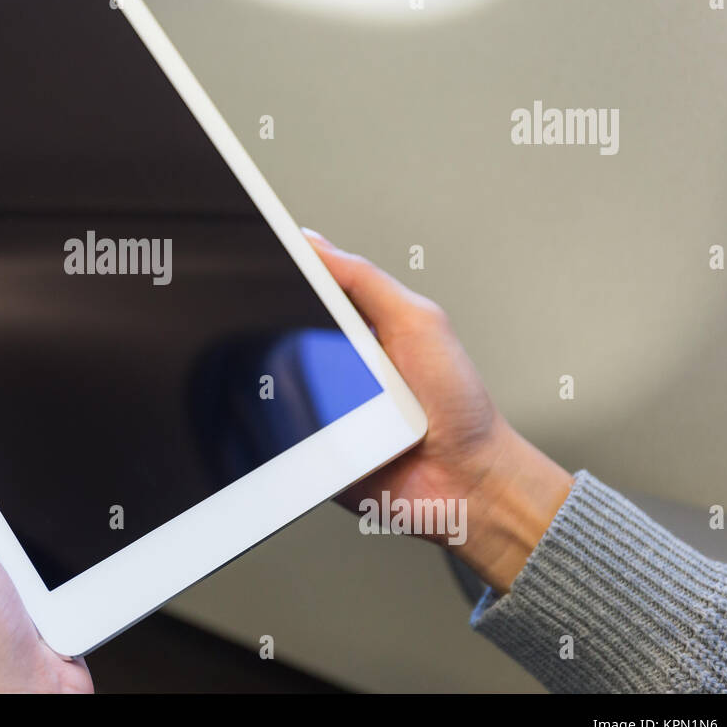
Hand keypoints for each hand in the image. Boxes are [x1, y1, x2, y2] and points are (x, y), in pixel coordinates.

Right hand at [302, 229, 571, 592]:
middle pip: (279, 330)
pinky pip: (277, 428)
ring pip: (271, 379)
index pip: (307, 286)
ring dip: (285, 379)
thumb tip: (313, 244)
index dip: (281, 268)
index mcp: (359, 325)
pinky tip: (311, 419)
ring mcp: (321, 403)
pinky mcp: (309, 445)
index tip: (260, 250)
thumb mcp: (418, 322)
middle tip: (303, 332)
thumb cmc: (459, 407)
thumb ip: (367, 281)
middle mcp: (336, 362)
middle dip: (277, 326)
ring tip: (327, 385)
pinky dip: (283, 423)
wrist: (467, 483)